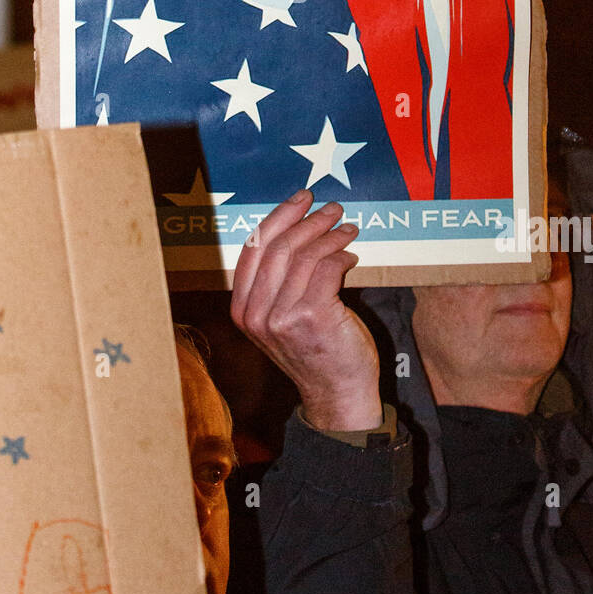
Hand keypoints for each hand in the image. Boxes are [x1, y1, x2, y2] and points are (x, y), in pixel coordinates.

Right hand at [231, 189, 382, 431]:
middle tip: (332, 209)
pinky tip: (350, 254)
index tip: (300, 200)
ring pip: (304, 255)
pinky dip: (341, 254)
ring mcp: (282, 317)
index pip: (254, 248)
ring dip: (329, 235)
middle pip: (278, 247)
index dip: (278, 217)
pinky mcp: (312, 317)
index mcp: (242, 310)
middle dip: (308, 220)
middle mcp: (256, 314)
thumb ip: (276, 283)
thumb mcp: (280, 318)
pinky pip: (327, 268)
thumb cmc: (314, 351)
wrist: (337, 393)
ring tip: (347, 229)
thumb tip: (296, 229)